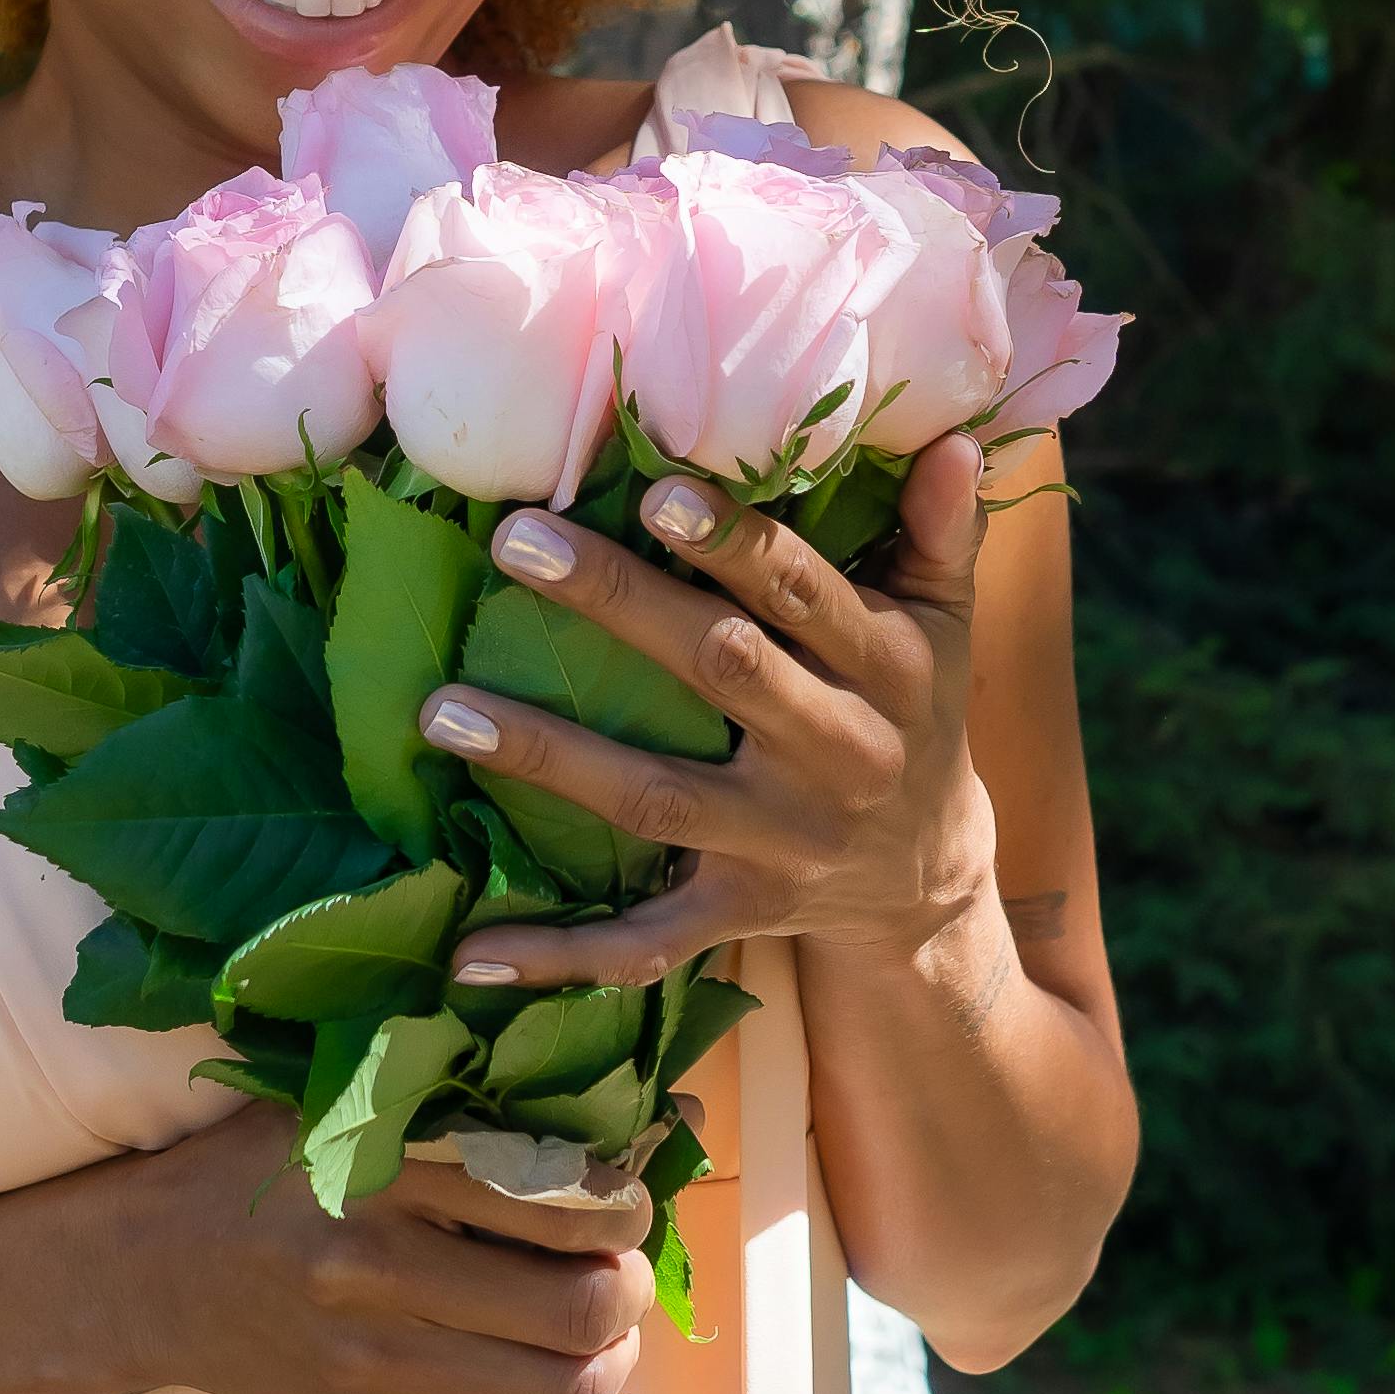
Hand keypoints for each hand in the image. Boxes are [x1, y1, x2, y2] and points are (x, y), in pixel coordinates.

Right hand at [116, 1101, 654, 1393]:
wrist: (153, 1272)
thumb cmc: (257, 1169)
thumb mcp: (336, 1096)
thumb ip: (448, 1090)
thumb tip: (593, 1083)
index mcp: (385, 1174)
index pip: (555, 1197)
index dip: (622, 1201)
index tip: (620, 1193)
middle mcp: (388, 1276)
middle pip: (579, 1308)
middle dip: (631, 1285)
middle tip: (621, 1263)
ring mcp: (387, 1372)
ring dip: (617, 1363)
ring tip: (604, 1329)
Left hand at [419, 433, 998, 990]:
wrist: (930, 882)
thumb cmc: (914, 710)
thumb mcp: (946, 620)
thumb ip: (940, 529)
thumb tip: (951, 438)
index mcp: (887, 670)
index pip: (803, 595)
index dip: (733, 545)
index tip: (654, 492)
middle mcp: (837, 757)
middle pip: (721, 673)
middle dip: (619, 605)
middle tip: (518, 541)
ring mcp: (780, 844)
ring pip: (656, 797)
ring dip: (548, 756)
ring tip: (443, 709)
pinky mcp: (735, 911)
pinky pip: (642, 942)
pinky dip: (558, 955)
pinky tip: (465, 951)